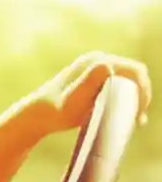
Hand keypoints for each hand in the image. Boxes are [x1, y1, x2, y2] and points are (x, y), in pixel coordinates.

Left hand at [28, 52, 150, 133]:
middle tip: (138, 120)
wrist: (38, 115)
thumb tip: (108, 66)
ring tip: (134, 121)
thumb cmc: (58, 109)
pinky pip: (117, 85)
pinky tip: (124, 116)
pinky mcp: (91, 79)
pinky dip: (124, 99)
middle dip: (141, 96)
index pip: (135, 71)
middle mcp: (97, 60)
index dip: (144, 90)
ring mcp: (94, 68)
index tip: (141, 111)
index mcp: (97, 61)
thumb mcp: (77, 97)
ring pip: (126, 82)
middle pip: (133, 76)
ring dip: (134, 99)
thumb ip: (92, 81)